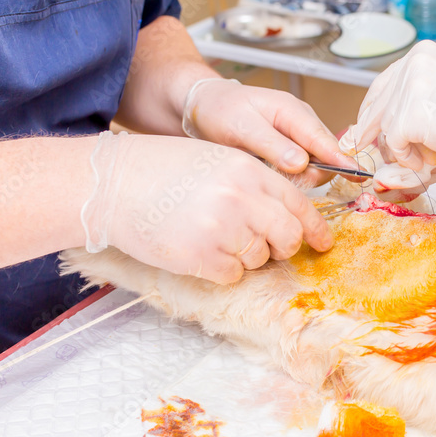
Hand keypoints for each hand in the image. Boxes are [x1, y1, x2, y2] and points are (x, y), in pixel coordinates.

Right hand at [81, 132, 332, 282]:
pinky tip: (198, 249)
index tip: (322, 242)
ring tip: (211, 235)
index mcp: (250, 171)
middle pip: (288, 237)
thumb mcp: (217, 160)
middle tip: (267, 247)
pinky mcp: (202, 256)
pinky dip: (220, 270)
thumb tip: (287, 216)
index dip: (314, 228)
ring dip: (243, 256)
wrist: (113, 184)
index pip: (299, 204)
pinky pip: (232, 275)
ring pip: (259, 259)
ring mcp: (223, 228)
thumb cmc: (162, 170)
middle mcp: (242, 198)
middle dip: (283, 247)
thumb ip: (254, 184)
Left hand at [182, 78, 358, 186]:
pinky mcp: (291, 149)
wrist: (205, 107)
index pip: (323, 139)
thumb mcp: (241, 126)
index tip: (355, 174)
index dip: (340, 158)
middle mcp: (301, 123)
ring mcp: (297, 136)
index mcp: (292, 111)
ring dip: (298, 177)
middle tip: (279, 178)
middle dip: (310, 174)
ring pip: (314, 164)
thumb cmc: (221, 110)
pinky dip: (291, 176)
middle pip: (324, 155)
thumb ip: (272, 145)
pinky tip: (270, 172)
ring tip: (266, 170)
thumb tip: (301, 162)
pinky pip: (301, 168)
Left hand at [341, 40, 435, 205]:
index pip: (381, 88)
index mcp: (422, 54)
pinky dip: (410, 158)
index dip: (372, 119)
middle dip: (381, 139)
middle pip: (376, 109)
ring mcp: (414, 82)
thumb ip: (398, 131)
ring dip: (404, 150)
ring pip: (384, 129)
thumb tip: (357, 151)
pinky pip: (393, 143)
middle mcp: (415, 60)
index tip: (362, 139)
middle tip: (406, 157)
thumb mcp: (434, 122)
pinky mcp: (415, 108)